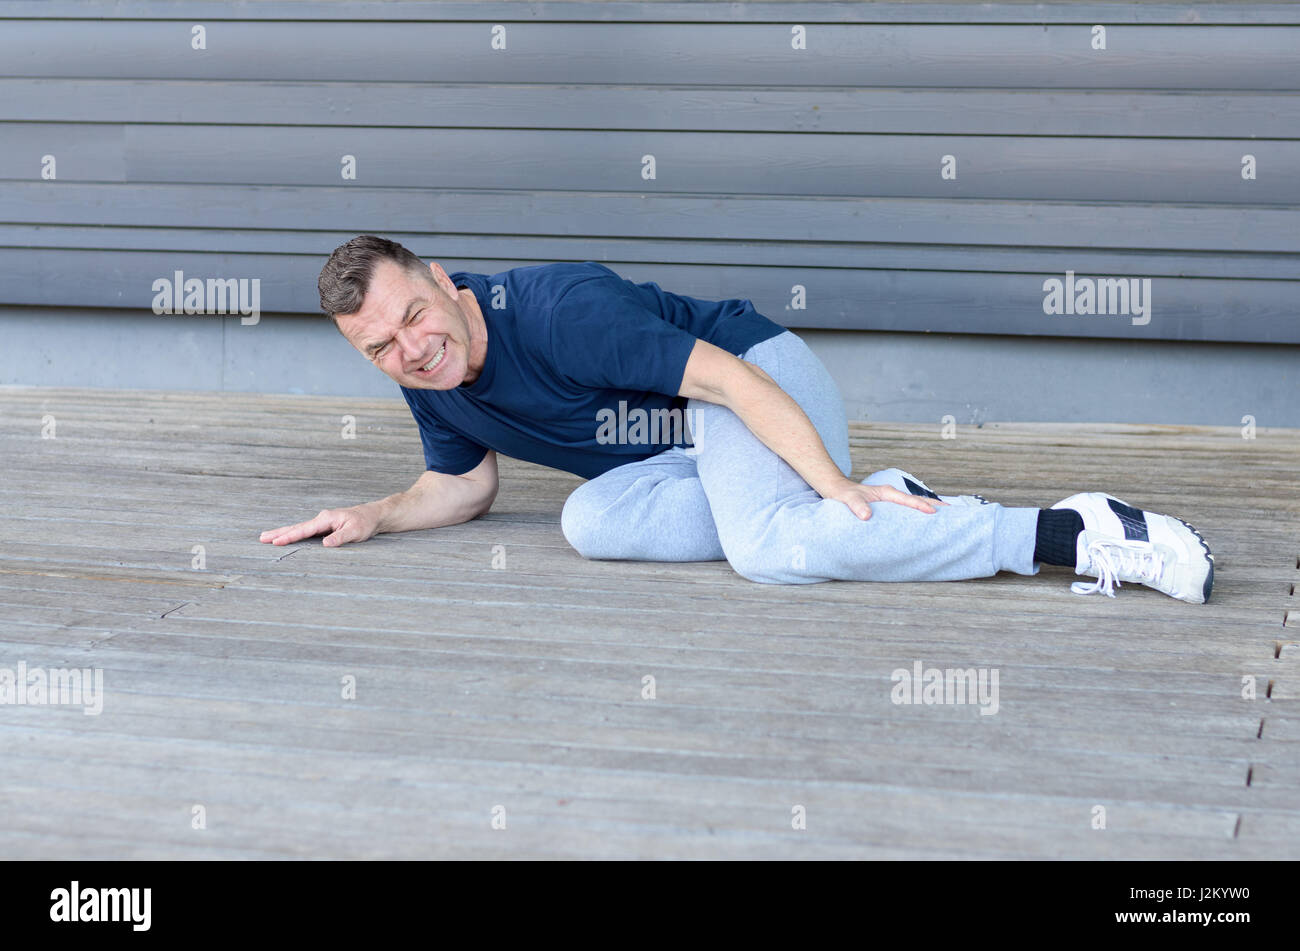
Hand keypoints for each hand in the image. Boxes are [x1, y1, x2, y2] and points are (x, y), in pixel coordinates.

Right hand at [259, 505, 379, 547]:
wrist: (372, 516)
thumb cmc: (365, 523)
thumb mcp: (355, 532)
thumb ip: (340, 537)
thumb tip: (324, 545)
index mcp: (326, 519)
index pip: (304, 530)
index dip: (290, 537)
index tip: (276, 541)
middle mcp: (321, 519)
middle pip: (296, 527)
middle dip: (279, 533)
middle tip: (261, 538)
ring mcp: (321, 522)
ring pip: (299, 529)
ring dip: (283, 533)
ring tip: (267, 538)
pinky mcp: (324, 526)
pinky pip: (305, 531)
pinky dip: (294, 534)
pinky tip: (286, 538)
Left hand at [821, 479, 948, 520]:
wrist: (837, 489)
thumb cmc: (843, 495)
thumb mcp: (848, 500)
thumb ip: (857, 506)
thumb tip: (867, 515)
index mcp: (886, 493)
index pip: (908, 500)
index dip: (921, 507)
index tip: (934, 513)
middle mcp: (892, 495)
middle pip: (918, 500)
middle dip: (935, 505)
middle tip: (954, 513)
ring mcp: (892, 500)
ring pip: (915, 504)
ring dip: (930, 509)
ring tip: (947, 517)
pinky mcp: (889, 506)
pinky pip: (908, 509)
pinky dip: (919, 513)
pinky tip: (925, 522)